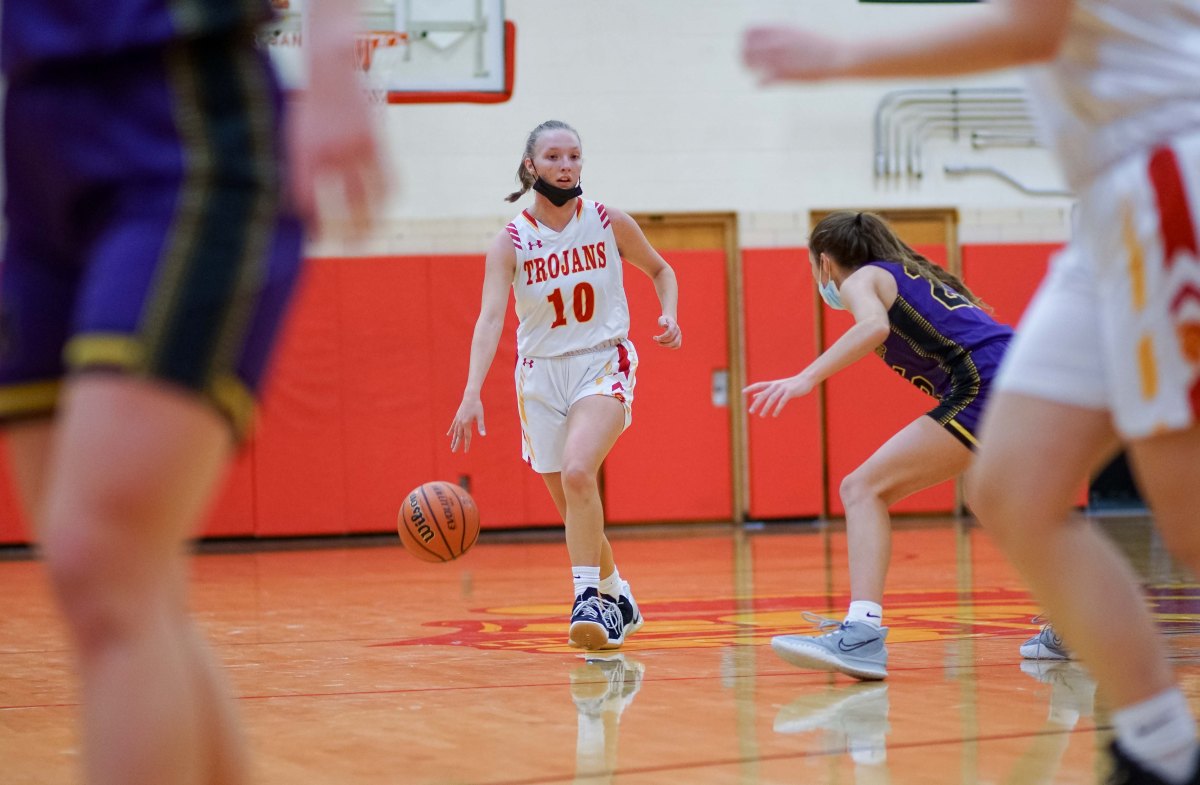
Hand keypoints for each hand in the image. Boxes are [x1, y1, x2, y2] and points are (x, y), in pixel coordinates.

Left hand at [287, 59, 386, 238]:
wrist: (330, 68)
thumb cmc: (306, 107)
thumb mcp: (291, 138)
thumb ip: (294, 173)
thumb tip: (298, 212)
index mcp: (305, 153)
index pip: (309, 201)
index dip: (314, 225)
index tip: (317, 240)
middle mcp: (332, 154)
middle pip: (345, 206)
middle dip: (351, 232)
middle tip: (352, 247)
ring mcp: (357, 148)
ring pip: (373, 197)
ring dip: (375, 219)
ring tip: (372, 234)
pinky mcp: (375, 142)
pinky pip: (388, 179)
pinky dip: (388, 197)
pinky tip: (385, 208)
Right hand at [447, 397, 485, 452]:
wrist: (470, 396)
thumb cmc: (477, 406)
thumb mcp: (480, 416)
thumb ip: (481, 426)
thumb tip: (484, 435)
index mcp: (467, 423)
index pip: (467, 437)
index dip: (467, 445)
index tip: (466, 452)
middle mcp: (461, 423)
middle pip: (459, 436)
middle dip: (456, 444)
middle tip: (453, 452)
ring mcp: (458, 420)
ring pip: (455, 432)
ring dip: (453, 440)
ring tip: (451, 446)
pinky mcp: (457, 417)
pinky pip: (453, 426)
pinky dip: (451, 431)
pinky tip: (449, 435)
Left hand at [653, 315, 681, 348]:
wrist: (670, 321)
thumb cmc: (664, 320)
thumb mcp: (662, 319)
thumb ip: (662, 322)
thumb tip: (665, 325)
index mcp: (673, 325)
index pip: (669, 333)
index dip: (662, 337)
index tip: (654, 337)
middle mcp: (678, 331)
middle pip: (671, 339)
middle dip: (662, 341)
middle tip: (656, 339)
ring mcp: (679, 335)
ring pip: (675, 343)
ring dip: (666, 345)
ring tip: (660, 343)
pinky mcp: (679, 339)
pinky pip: (677, 345)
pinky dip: (671, 347)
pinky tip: (665, 344)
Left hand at [742, 25, 845, 83]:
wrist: (839, 56)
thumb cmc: (821, 46)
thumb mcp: (799, 33)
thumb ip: (781, 36)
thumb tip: (771, 38)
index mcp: (780, 30)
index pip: (749, 31)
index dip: (746, 41)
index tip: (749, 48)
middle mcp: (776, 42)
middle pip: (746, 48)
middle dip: (744, 56)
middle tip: (748, 64)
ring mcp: (778, 58)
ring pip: (750, 63)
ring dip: (748, 69)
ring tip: (753, 73)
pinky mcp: (784, 75)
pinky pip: (762, 81)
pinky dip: (759, 83)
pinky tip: (759, 85)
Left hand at [744, 374, 813, 416]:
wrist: (805, 379)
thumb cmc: (790, 384)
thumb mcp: (776, 387)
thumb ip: (765, 391)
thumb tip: (754, 396)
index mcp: (772, 384)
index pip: (759, 385)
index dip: (751, 388)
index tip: (743, 392)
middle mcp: (775, 386)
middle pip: (764, 394)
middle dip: (756, 403)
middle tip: (751, 412)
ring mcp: (782, 388)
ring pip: (772, 398)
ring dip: (766, 408)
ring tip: (762, 416)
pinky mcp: (790, 392)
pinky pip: (782, 401)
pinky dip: (778, 408)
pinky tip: (774, 415)